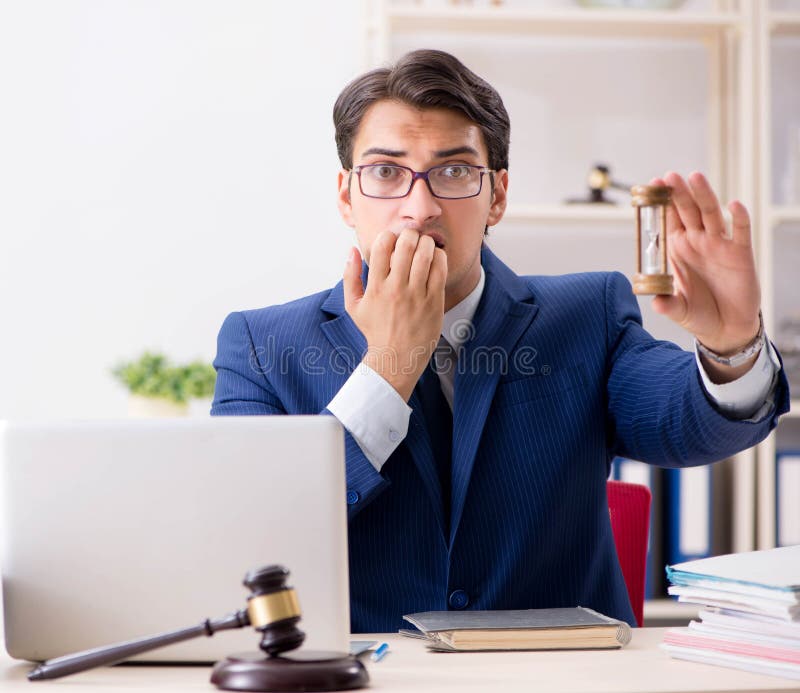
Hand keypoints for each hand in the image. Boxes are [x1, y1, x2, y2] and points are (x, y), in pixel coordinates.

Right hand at [343, 229, 446, 400]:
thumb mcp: (353, 306)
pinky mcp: (434, 301)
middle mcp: (396, 289)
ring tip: (424, 244)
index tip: (392, 240)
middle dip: (410, 234)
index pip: (382, 246)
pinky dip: (439, 257)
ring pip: (425, 254)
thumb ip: (350, 276)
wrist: (397, 358)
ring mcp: (417, 296)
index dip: (388, 235)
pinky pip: (440, 270)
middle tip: (411, 237)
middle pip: (406, 245)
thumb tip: (352, 249)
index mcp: (375, 287)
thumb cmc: (375, 330)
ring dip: (426, 243)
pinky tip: (435, 258)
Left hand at [651, 172, 761, 380]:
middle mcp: (696, 242)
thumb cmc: (698, 314)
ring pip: (711, 214)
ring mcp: (718, 245)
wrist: (726, 328)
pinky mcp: (740, 254)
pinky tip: (734, 204)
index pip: (667, 220)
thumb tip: (656, 302)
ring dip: (704, 195)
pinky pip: (741, 232)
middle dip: (678, 193)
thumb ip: (668, 304)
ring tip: (695, 177)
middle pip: (687, 211)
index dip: (661, 203)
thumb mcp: (678, 311)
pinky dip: (739, 217)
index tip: (652, 185)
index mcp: (676, 250)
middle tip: (669, 176)